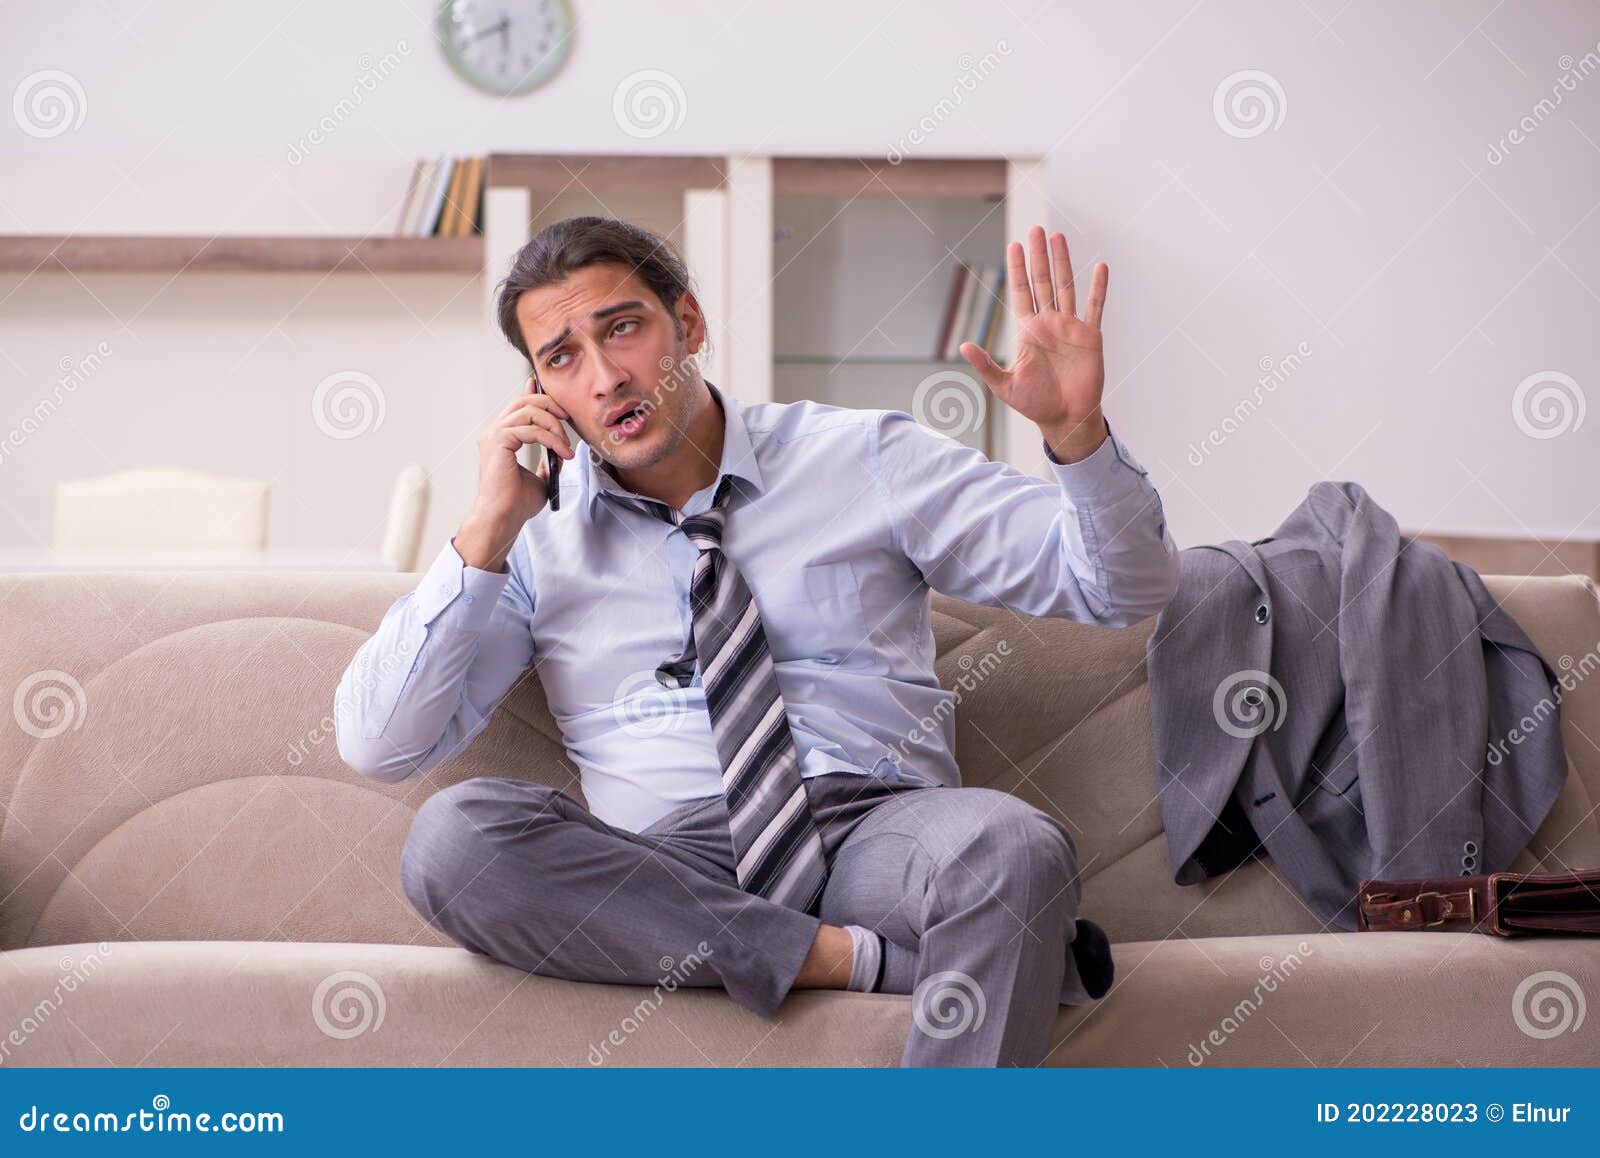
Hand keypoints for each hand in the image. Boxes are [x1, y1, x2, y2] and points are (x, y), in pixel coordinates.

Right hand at [455, 378, 573, 570]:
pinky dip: (551, 439)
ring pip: (529, 411)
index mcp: (500, 438)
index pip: (518, 407)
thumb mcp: (540, 478)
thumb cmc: (517, 503)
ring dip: (553, 425)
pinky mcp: (498, 442)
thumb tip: (560, 452)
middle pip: (523, 402)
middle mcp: (494, 433)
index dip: (534, 394)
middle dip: (549, 405)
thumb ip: (548, 461)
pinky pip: (531, 430)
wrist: (504, 518)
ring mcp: (494, 436)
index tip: (555, 397)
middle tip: (567, 418)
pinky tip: (563, 452)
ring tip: (566, 445)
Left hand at [959, 225, 1108, 463]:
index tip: (1014, 245)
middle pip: (1043, 281)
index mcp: (1028, 331)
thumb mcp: (1004, 385)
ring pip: (1066, 286)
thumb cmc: (1035, 404)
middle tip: (1036, 229)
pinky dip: (1098, 287)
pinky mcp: (1090, 336)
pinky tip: (1100, 267)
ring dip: (1063, 262)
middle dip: (1038, 256)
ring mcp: (1070, 327)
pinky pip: (1095, 307)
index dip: (1018, 269)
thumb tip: (963, 347)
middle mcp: (1049, 324)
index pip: (1021, 292)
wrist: (1066, 419)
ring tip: (1059, 237)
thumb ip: (986, 364)